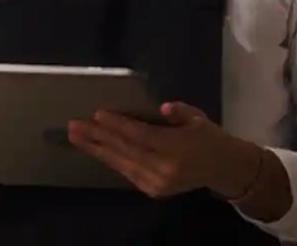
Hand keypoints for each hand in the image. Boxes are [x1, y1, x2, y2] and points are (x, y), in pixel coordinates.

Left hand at [68, 101, 262, 199]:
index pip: (141, 135)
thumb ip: (180, 111)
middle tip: (74, 126)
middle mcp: (165, 167)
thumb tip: (163, 106)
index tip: (97, 114)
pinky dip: (110, 160)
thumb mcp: (197, 118)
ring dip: (96, 150)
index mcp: (177, 147)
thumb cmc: (207, 137)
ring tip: (76, 138)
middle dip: (97, 137)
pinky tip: (96, 149)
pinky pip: (127, 172)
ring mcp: (157, 182)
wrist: (222, 169)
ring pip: (121, 163)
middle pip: (125, 150)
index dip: (118, 125)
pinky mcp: (153, 190)